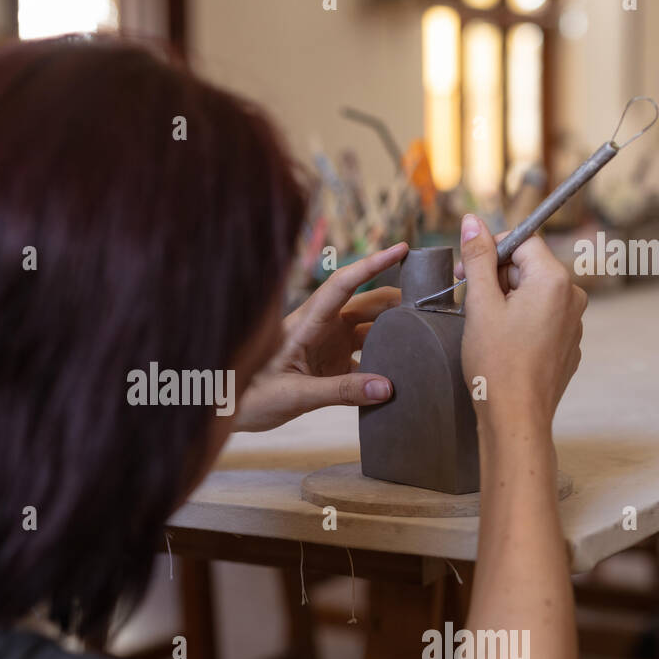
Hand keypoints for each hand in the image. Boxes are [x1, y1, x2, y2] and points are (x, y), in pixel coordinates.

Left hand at [234, 243, 407, 432]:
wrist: (226, 410)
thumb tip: (388, 387)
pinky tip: (400, 372)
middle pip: (365, 305)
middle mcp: (318, 328)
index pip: (344, 284)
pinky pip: (362, 358)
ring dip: (392, 333)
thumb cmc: (248, 396)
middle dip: (397, 301)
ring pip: (367, 331)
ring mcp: (324, 346)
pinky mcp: (327, 365)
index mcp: (306, 323)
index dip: (372, 264)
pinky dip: (381, 362)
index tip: (401, 249)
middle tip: (432, 303)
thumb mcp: (296, 395)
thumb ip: (341, 392)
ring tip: (425, 336)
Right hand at [459, 214, 584, 433]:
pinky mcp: (568, 346)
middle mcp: (573, 297)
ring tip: (486, 329)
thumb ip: (478, 258)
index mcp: (554, 281)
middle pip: (529, 267)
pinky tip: (503, 346)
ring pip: (534, 295)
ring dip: (507, 302)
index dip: (490, 250)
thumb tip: (473, 222)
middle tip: (471, 303)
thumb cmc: (497, 364)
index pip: (523, 241)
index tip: (466, 271)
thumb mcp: (480, 305)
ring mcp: (574, 324)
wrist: (516, 417)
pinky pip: (542, 320)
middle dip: (497, 278)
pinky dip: (521, 324)